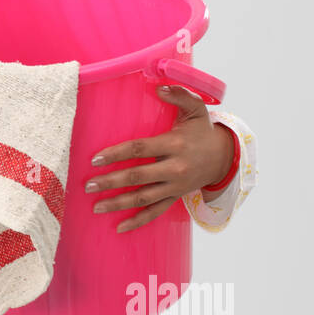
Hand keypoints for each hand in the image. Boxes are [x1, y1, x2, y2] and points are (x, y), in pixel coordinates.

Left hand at [82, 85, 234, 233]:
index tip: (96, 159)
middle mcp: (174, 168)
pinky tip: (119, 227)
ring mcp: (175, 186)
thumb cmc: (203, 131)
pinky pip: (155, 212)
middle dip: (111, 182)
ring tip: (96, 206)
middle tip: (88, 186)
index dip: (117, 154)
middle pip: (138, 177)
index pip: (140, 149)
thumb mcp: (197, 109)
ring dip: (119, 204)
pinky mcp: (175, 197)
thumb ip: (180, 95)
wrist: (225, 157)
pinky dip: (138, 222)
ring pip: (144, 198)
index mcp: (174, 145)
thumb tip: (160, 87)